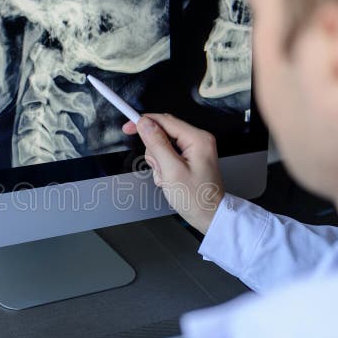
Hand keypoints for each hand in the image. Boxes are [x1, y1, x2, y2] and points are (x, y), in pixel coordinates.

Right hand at [123, 113, 223, 233]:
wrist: (209, 216)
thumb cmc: (197, 198)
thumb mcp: (171, 171)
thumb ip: (157, 144)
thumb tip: (145, 124)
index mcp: (198, 139)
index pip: (165, 121)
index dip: (144, 122)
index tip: (128, 126)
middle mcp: (198, 140)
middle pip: (163, 133)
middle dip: (154, 152)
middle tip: (160, 169)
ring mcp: (195, 149)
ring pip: (163, 145)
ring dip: (158, 162)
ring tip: (167, 178)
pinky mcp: (190, 158)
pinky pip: (168, 155)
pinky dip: (163, 167)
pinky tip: (169, 179)